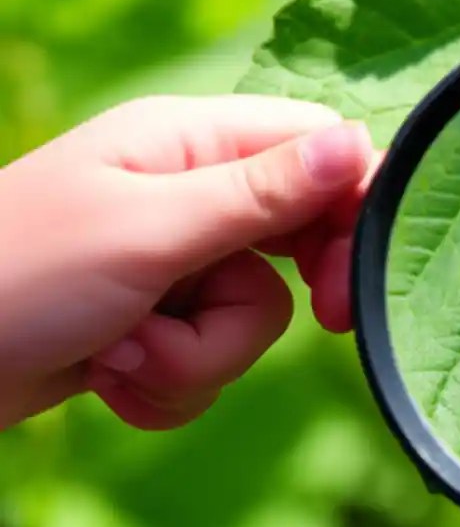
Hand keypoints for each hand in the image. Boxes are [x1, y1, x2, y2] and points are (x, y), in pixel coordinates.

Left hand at [0, 95, 377, 430]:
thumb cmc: (20, 277)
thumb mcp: (149, 230)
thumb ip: (260, 193)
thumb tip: (358, 143)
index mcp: (188, 142)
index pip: (315, 149)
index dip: (353, 208)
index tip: (351, 277)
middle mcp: (189, 195)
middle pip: (297, 242)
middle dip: (272, 304)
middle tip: (283, 326)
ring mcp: (172, 263)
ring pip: (255, 316)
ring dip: (195, 356)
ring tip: (122, 355)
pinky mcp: (154, 324)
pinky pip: (210, 359)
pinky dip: (169, 383)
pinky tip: (110, 379)